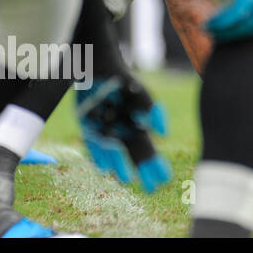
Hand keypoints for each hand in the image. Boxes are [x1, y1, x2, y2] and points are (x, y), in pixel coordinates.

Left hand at [75, 75, 170, 191]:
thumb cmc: (122, 78)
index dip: (156, 164)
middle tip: (152, 188)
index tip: (165, 179)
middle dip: (143, 170)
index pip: (148, 148)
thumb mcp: (139, 93)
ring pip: (114, 153)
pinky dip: (100, 156)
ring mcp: (105, 128)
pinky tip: (105, 168)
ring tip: (129, 181)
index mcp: (137, 122)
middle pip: (134, 153)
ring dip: (122, 166)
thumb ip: (152, 109)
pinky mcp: (87, 124)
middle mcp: (122, 128)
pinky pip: (93, 145)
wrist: (99, 64)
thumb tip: (163, 133)